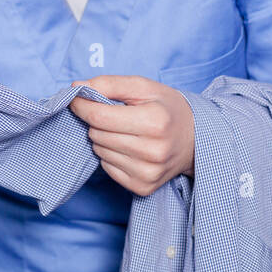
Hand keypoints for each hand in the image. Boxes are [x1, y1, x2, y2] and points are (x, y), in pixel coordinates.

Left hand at [67, 75, 194, 195]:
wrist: (196, 141)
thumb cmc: (167, 109)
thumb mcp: (144, 87)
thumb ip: (109, 84)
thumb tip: (76, 87)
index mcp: (154, 121)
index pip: (99, 116)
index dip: (82, 105)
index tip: (77, 98)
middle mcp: (152, 150)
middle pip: (97, 134)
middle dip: (98, 122)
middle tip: (116, 117)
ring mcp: (148, 172)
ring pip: (99, 151)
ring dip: (104, 139)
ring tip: (126, 133)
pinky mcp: (143, 187)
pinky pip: (106, 168)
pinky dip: (111, 156)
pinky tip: (129, 149)